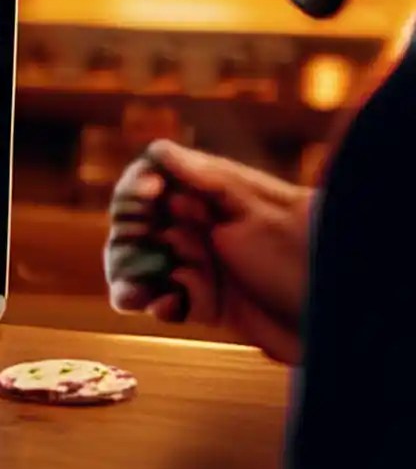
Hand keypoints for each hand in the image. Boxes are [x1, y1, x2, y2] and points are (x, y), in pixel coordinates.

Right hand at [104, 139, 311, 363]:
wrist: (340, 318)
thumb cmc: (306, 254)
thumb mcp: (259, 211)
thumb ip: (210, 180)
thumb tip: (159, 150)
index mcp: (210, 196)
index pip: (154, 181)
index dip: (139, 187)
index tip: (148, 196)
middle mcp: (199, 227)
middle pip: (137, 226)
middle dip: (127, 241)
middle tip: (131, 260)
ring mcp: (199, 265)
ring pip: (142, 266)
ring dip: (130, 278)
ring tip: (134, 296)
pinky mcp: (203, 302)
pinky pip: (162, 300)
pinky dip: (156, 304)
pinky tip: (166, 308)